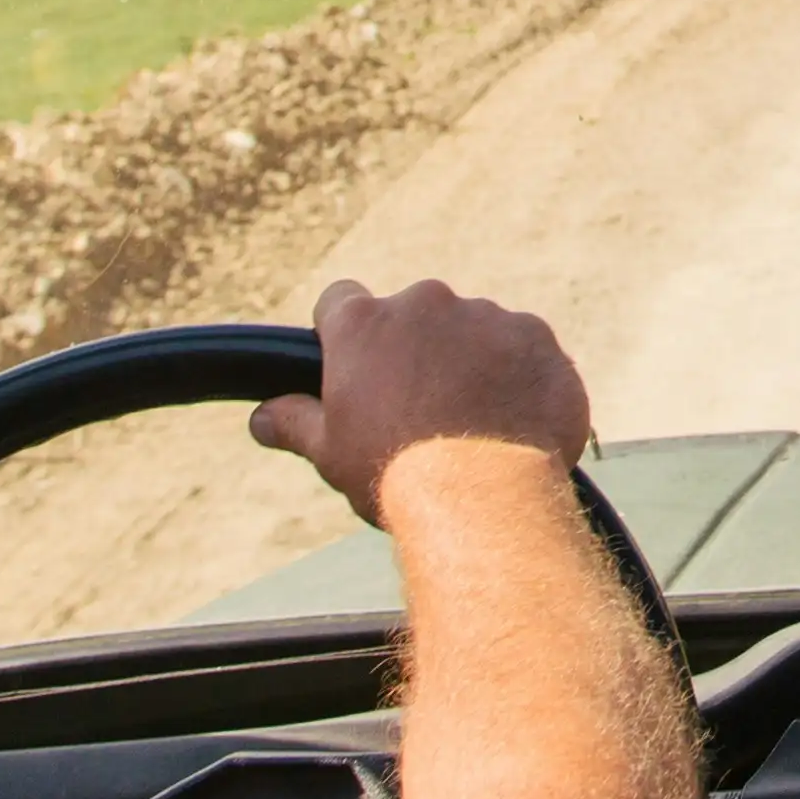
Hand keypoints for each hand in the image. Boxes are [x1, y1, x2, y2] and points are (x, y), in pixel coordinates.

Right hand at [252, 276, 597, 524]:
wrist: (482, 497)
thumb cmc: (395, 475)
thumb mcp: (329, 453)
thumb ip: (295, 423)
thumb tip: (262, 417)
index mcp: (364, 323)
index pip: (341, 302)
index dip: (345, 333)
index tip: (357, 366)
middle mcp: (425, 303)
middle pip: (414, 316)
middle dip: (417, 351)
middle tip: (423, 409)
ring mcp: (487, 316)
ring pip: (475, 330)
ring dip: (472, 363)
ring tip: (476, 424)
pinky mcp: (537, 338)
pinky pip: (525, 350)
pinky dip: (521, 377)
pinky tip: (517, 423)